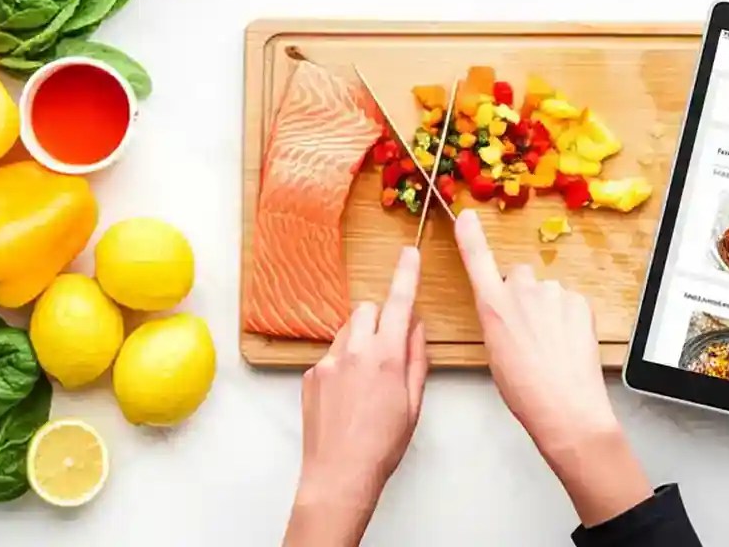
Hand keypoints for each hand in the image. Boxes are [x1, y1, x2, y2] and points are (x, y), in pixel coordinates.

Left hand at [283, 247, 428, 546]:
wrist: (340, 474)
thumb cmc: (383, 445)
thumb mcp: (414, 402)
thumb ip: (417, 358)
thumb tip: (417, 328)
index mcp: (388, 357)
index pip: (400, 303)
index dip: (406, 274)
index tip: (410, 253)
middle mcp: (356, 351)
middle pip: (368, 309)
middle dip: (380, 318)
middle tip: (389, 348)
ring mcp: (329, 360)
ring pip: (348, 330)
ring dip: (360, 340)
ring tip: (367, 381)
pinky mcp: (311, 373)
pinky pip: (331, 353)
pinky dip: (342, 363)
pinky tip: (347, 396)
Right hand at [454, 210, 651, 526]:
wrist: (565, 408)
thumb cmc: (525, 391)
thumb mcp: (495, 354)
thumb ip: (499, 321)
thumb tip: (510, 313)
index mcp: (493, 307)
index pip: (477, 261)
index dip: (470, 237)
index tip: (467, 216)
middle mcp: (521, 292)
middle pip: (521, 277)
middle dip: (524, 294)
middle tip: (529, 330)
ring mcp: (552, 294)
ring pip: (547, 291)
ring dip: (549, 309)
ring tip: (552, 344)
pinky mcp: (578, 301)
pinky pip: (570, 301)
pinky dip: (569, 317)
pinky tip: (568, 343)